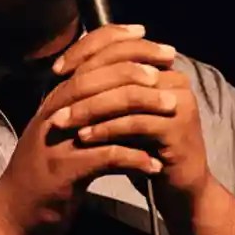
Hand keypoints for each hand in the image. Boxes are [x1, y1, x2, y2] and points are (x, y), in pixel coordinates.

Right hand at [0, 24, 166, 234]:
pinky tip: (155, 164)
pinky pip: (105, 157)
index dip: (114, 41)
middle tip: (167, 68)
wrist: (11, 218)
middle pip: (95, 77)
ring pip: (102, 111)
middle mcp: (52, 115)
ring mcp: (56, 142)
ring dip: (141, 107)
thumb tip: (116, 85)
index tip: (145, 35)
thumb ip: (81, 110)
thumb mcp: (58, 135)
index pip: (84, 58)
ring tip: (171, 108)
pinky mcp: (63, 172)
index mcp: (53, 103)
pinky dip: (133, 157)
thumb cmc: (40, 176)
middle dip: (136, 68)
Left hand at [50, 24, 211, 209]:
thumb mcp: (122, 113)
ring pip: (127, 96)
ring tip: (64, 122)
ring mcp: (180, 102)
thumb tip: (65, 66)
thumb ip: (105, 87)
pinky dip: (106, 129)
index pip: (120, 46)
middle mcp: (175, 79)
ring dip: (91, 109)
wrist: (178, 187)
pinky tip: (84, 138)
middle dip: (83, 86)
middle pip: (122, 70)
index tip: (55, 69)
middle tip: (54, 101)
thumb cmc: (145, 147)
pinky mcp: (179, 128)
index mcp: (162, 67)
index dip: (85, 53)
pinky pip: (135, 123)